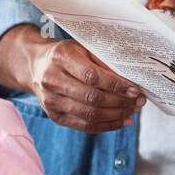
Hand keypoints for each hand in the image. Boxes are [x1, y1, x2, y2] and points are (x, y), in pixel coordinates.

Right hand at [27, 38, 145, 133]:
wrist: (36, 66)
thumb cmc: (65, 55)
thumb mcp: (82, 48)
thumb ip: (103, 62)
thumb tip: (130, 79)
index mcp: (60, 58)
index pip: (92, 76)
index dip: (116, 85)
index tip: (135, 90)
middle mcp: (52, 80)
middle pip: (92, 98)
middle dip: (120, 102)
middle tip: (139, 102)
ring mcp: (51, 101)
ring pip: (89, 114)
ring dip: (116, 115)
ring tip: (132, 111)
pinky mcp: (55, 116)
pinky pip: (84, 126)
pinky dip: (106, 126)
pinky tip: (121, 121)